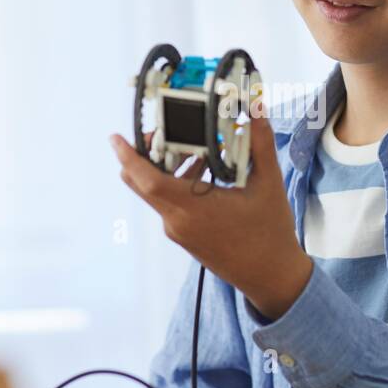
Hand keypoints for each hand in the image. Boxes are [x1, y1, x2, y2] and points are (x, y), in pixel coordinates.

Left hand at [110, 109, 312, 319]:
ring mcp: (179, 231)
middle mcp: (178, 222)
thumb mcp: (268, 185)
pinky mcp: (184, 237)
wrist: (271, 277)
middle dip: (143, 155)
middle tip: (161, 132)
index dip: (128, 157)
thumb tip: (257, 110)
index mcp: (193, 209)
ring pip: (155, 193)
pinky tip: (204, 173)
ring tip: (194, 150)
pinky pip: (168, 205)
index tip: (116, 137)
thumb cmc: (270, 235)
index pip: (147, 180)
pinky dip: (176, 184)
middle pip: (142, 184)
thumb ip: (259, 144)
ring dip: (164, 168)